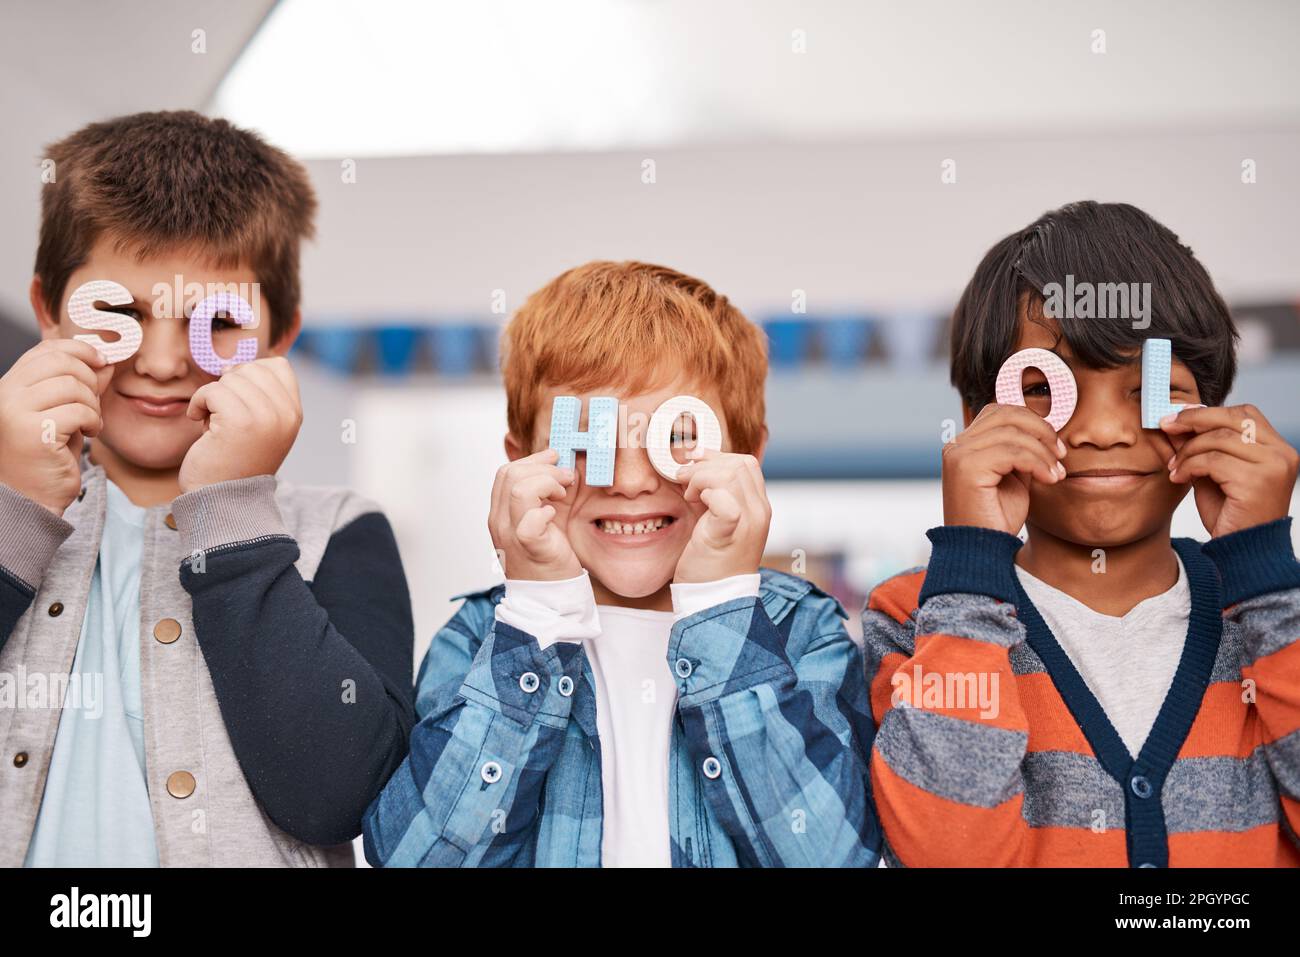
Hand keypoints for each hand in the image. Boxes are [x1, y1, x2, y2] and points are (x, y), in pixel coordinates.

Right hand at [0, 339, 111, 513]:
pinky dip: (93, 421)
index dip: (78, 349)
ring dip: (93, 405)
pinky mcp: (32, 432)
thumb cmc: (48, 459)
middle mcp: (5, 395)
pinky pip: (79, 411)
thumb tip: (105, 362)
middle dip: (89, 379)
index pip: (44, 350)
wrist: (32, 500)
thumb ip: (81, 388)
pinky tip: (88, 435)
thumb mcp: (66, 414)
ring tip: (89, 424)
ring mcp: (14, 412)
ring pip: (73, 386)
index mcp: (8, 387)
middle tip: (93, 405)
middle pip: (61, 362)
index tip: (101, 360)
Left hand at [178, 357, 301, 492]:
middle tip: (223, 414)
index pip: (278, 366)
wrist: (222, 500)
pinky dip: (198, 403)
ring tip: (214, 424)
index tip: (237, 400)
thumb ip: (259, 395)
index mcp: (294, 414)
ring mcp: (266, 417)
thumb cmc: (233, 461)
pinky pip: (212, 390)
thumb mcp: (260, 426)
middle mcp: (286, 414)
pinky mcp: (240, 421)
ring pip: (230, 378)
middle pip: (251, 368)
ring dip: (212, 397)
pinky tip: (198, 422)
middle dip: (230, 385)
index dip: (251, 374)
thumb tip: (231, 364)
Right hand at [488, 448, 580, 580]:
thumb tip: (559, 467)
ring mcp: (512, 535)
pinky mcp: (530, 548)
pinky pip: (531, 521)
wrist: (547, 598)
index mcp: (500, 513)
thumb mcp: (540, 521)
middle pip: (510, 474)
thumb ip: (542, 497)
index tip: (554, 459)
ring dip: (547, 483)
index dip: (532, 460)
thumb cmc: (547, 558)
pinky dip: (546, 512)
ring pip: (518, 490)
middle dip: (543, 468)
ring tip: (563, 494)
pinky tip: (555, 516)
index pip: (505, 472)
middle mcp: (500, 522)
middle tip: (566, 478)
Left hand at [673, 449, 770, 583]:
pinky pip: (723, 499)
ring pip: (731, 475)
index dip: (718, 457)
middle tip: (685, 481)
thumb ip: (717, 497)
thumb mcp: (719, 523)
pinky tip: (694, 504)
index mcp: (759, 508)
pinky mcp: (730, 533)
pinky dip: (705, 493)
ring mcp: (749, 522)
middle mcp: (759, 512)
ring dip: (701, 478)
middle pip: (739, 465)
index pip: (747, 464)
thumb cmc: (712, 563)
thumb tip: (697, 467)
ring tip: (688, 496)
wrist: (715, 599)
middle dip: (707, 465)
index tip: (695, 461)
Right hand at [941, 403, 1065, 533]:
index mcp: (964, 445)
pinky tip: (1049, 479)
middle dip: (1041, 430)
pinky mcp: (966, 468)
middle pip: (1006, 414)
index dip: (1032, 421)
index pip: (999, 412)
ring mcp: (959, 455)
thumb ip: (1021, 452)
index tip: (1055, 447)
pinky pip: (1013, 452)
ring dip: (1043, 451)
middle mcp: (956, 445)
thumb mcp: (1014, 477)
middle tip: (1061, 455)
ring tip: (1056, 473)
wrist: (981, 551)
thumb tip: (1044, 431)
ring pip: (1013, 433)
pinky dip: (1038, 463)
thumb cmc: (996, 519)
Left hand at [1162, 404, 1297, 537]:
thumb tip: (1175, 419)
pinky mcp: (1257, 481)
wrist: (1241, 550)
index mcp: (1277, 448)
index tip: (1177, 416)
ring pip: (1218, 439)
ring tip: (1174, 466)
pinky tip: (1179, 478)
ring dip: (1187, 451)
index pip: (1244, 413)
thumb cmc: (1230, 513)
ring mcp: (1273, 466)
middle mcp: (1282, 454)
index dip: (1208, 412)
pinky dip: (1189, 466)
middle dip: (1193, 420)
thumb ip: (1201, 446)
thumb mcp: (1213, 472)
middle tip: (1165, 426)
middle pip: (1232, 418)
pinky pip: (1212, 461)